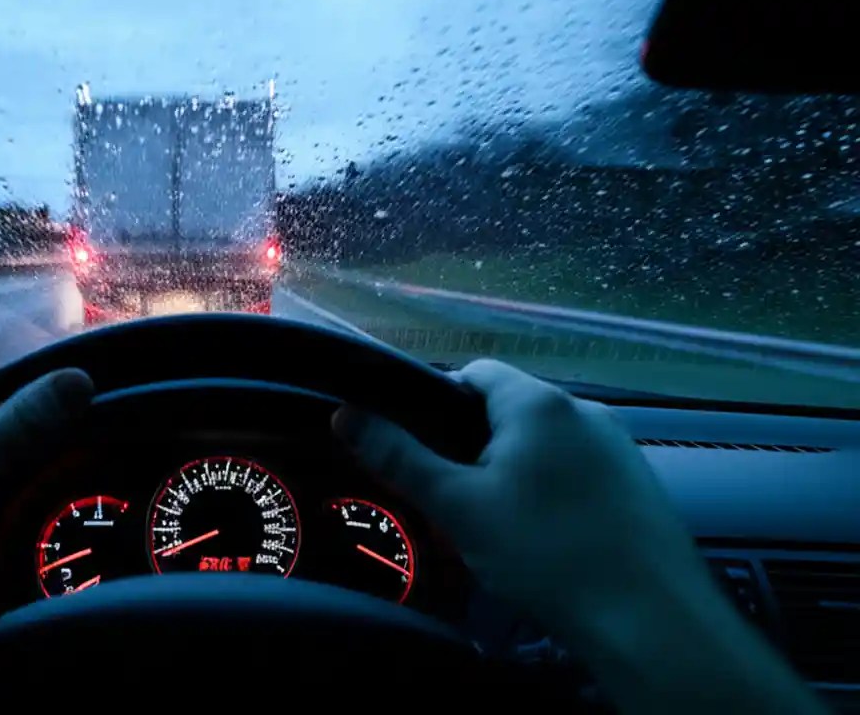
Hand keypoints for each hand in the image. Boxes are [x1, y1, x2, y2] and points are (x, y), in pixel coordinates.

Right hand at [332, 359, 713, 632]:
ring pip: (545, 445)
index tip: (425, 457)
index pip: (474, 374)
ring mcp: (619, 446)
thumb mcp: (457, 507)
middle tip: (458, 502)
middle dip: (477, 448)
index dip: (437, 407)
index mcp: (537, 402)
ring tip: (502, 528)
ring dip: (516, 473)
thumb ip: (399, 458)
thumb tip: (345, 414)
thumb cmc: (544, 553)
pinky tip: (549, 539)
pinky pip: (579, 471)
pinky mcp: (639, 483)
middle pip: (509, 411)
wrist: (647, 618)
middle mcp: (584, 409)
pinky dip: (554, 493)